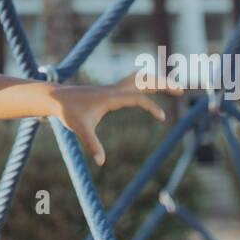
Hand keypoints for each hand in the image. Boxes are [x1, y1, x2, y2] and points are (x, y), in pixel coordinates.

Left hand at [46, 72, 179, 166]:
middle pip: (144, 80)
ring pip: (140, 78)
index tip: (163, 118)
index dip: (151, 106)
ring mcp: (113, 88)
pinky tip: (152, 88)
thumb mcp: (80, 129)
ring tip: (174, 86)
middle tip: (181, 89)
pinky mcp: (111, 91)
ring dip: (156, 80)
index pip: (138, 97)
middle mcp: (115, 89)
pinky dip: (146, 82)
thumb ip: (92, 144)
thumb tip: (101, 162)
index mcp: (111, 96)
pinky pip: (133, 83)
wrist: (57, 98)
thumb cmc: (68, 113)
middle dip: (163, 83)